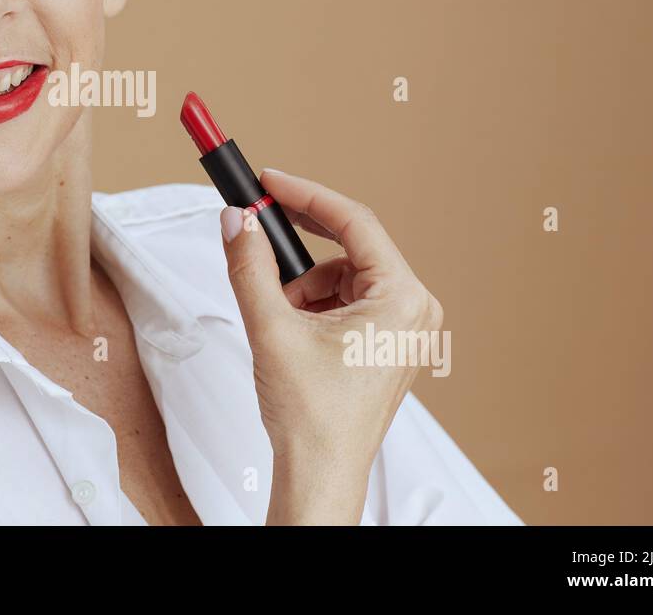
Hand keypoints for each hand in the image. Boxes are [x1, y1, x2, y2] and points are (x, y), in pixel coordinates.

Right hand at [219, 168, 443, 523]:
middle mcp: (415, 309)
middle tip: (257, 231)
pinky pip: (350, 300)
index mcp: (402, 299)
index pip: (354, 222)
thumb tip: (237, 218)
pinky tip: (294, 333)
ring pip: (344, 275)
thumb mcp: (271, 328)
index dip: (305, 195)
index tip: (267, 180)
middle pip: (349, 248)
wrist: (319, 473)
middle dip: (299, 250)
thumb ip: (250, 265)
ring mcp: (406, 328)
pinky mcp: (390, 342)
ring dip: (304, 286)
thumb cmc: (310, 415)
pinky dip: (315, 305)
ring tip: (279, 320)